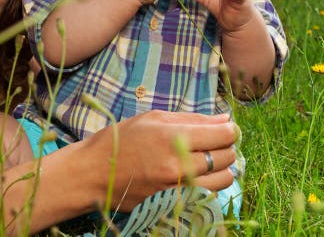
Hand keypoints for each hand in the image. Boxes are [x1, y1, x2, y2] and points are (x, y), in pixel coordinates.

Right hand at [81, 110, 237, 210]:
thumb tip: (224, 119)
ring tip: (207, 158)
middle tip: (214, 141)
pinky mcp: (175, 204)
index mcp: (172, 138)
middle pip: (227, 156)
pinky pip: (209, 194)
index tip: (225, 127)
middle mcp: (178, 166)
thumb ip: (192, 119)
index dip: (230, 129)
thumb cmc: (121, 140)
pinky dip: (210, 183)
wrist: (93, 174)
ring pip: (224, 179)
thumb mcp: (153, 119)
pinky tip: (197, 174)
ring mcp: (177, 189)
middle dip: (226, 146)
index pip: (223, 134)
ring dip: (222, 167)